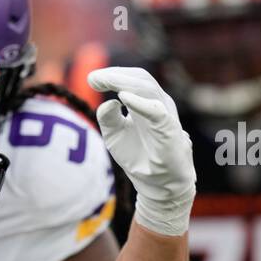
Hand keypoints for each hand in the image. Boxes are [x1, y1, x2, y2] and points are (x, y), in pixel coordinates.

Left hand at [87, 66, 194, 235]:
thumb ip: (108, 118)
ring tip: (105, 81)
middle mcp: (157, 105)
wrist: (158, 185)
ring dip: (125, 83)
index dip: (113, 75)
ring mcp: (165, 116)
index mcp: (145, 104)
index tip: (91, 79)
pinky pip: (156, 111)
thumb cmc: (138, 157)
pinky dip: (140, 103)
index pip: (132, 80)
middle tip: (93, 78)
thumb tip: (108, 102)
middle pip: (140, 79)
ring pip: (148, 89)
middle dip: (116, 75)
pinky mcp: (169, 130)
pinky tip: (123, 98)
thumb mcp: (115, 136)